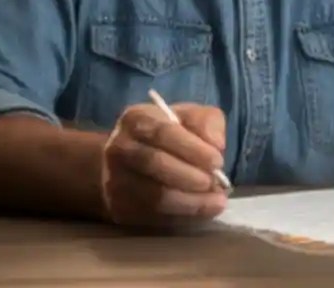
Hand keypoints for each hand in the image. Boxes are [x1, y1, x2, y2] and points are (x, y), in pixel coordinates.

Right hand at [100, 103, 229, 226]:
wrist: (132, 163)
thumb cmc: (170, 135)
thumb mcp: (190, 117)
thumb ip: (206, 122)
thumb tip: (216, 144)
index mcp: (137, 118)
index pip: (162, 132)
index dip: (192, 148)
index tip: (217, 161)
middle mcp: (120, 148)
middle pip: (154, 163)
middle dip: (190, 176)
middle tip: (215, 183)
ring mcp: (116, 180)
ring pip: (154, 195)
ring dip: (190, 201)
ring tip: (216, 201)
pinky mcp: (121, 208)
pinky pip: (155, 216)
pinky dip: (183, 216)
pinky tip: (203, 211)